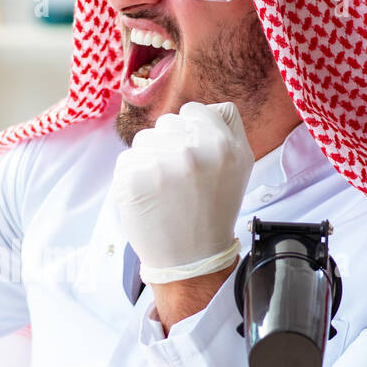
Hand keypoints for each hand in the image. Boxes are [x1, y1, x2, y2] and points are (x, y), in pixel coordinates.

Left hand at [112, 101, 253, 283]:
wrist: (191, 257)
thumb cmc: (214, 209)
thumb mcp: (240, 164)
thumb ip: (227, 126)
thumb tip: (199, 108)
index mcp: (222, 143)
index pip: (193, 111)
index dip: (191, 133)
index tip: (194, 159)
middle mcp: (191, 150)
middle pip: (166, 123)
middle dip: (170, 146)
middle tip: (180, 180)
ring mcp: (159, 164)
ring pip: (143, 139)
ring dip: (150, 159)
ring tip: (164, 189)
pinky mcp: (131, 178)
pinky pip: (126, 160)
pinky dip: (133, 177)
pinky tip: (149, 197)